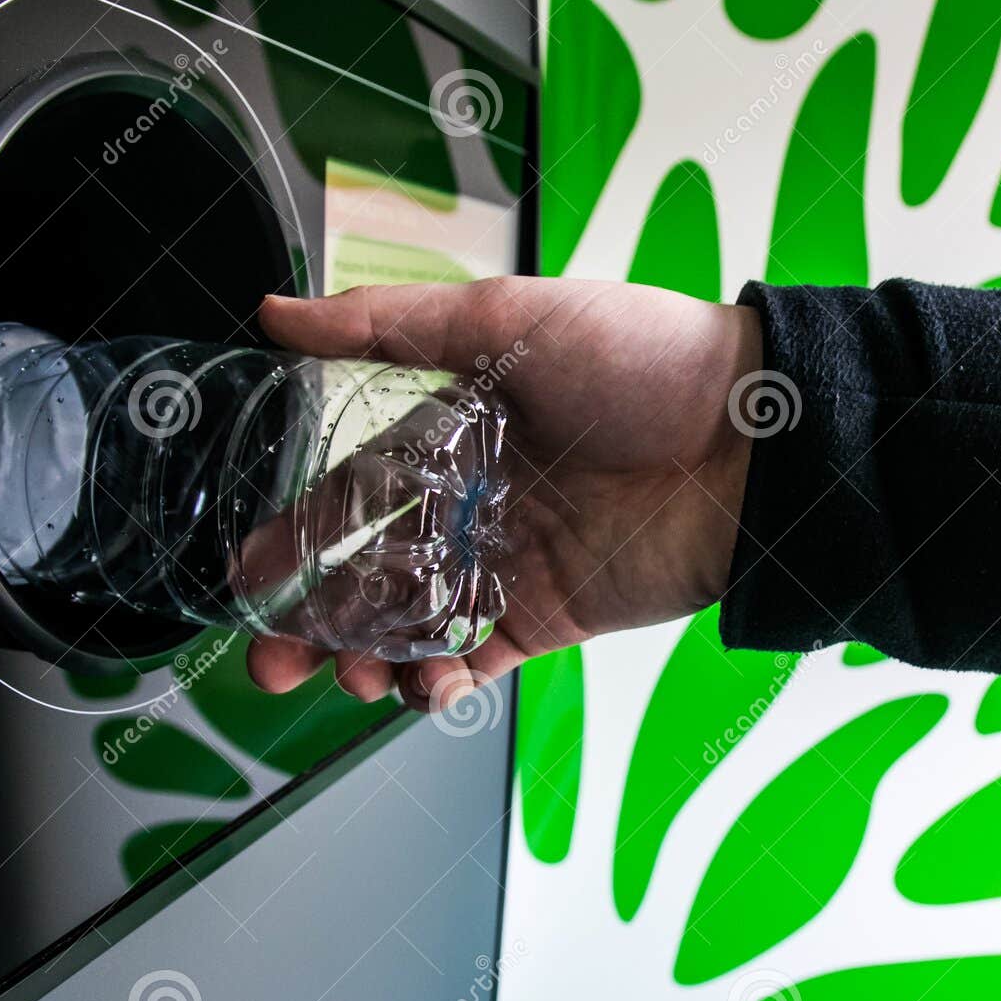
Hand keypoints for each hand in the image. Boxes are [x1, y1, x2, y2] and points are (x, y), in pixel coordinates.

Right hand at [247, 276, 761, 710]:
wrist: (752, 439)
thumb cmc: (641, 359)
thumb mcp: (507, 318)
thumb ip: (388, 325)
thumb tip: (277, 312)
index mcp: (454, 429)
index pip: (353, 493)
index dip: (297, 535)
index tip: (248, 579)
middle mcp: (475, 499)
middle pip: (371, 571)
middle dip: (316, 620)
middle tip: (272, 663)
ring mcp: (512, 563)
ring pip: (416, 624)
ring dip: (372, 658)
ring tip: (351, 678)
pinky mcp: (554, 616)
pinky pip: (482, 659)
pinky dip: (443, 683)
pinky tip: (419, 688)